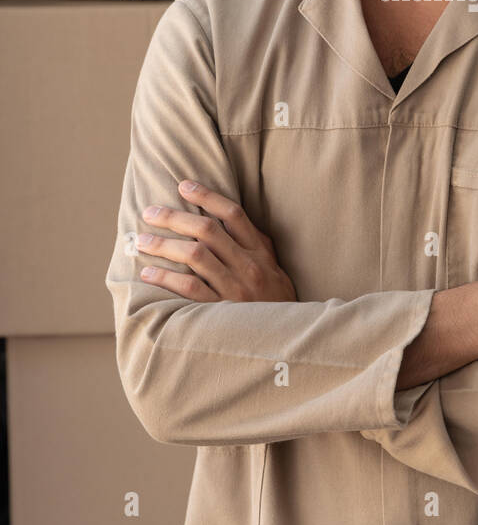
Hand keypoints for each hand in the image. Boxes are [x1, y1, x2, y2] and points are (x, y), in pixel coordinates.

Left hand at [135, 180, 296, 302]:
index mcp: (260, 252)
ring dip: (164, 245)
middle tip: (150, 212)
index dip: (207, 196)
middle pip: (207, 231)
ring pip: (194, 255)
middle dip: (174, 217)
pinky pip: (189, 289)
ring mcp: (235, 289)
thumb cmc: (276, 301)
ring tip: (143, 240)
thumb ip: (253, 244)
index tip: (183, 186)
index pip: (233, 214)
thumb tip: (226, 217)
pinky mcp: (221, 312)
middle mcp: (248, 266)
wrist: (286, 338)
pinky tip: (148, 272)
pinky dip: (166, 278)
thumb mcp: (273, 267)